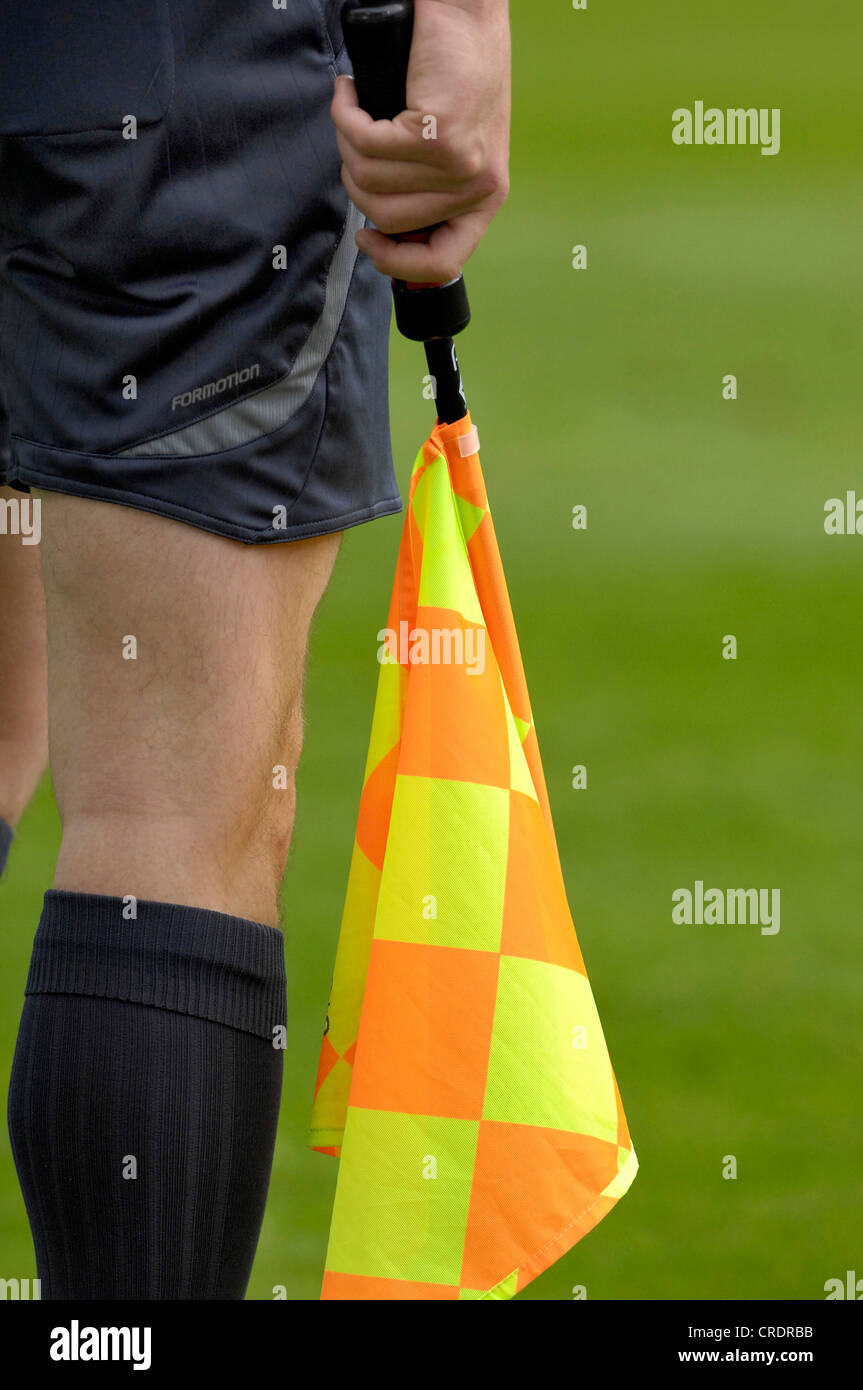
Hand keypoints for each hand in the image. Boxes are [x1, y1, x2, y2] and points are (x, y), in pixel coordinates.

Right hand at [330, 0, 510, 282]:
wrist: (465, 12)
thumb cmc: (454, 69)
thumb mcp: (450, 145)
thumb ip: (427, 188)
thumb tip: (381, 227)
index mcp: (485, 198)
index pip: (442, 264)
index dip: (395, 262)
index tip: (366, 239)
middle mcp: (478, 187)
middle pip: (387, 219)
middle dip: (355, 179)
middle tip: (355, 141)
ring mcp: (460, 165)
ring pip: (369, 180)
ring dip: (348, 142)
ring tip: (356, 110)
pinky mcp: (437, 135)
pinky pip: (365, 144)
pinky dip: (347, 116)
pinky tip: (352, 92)